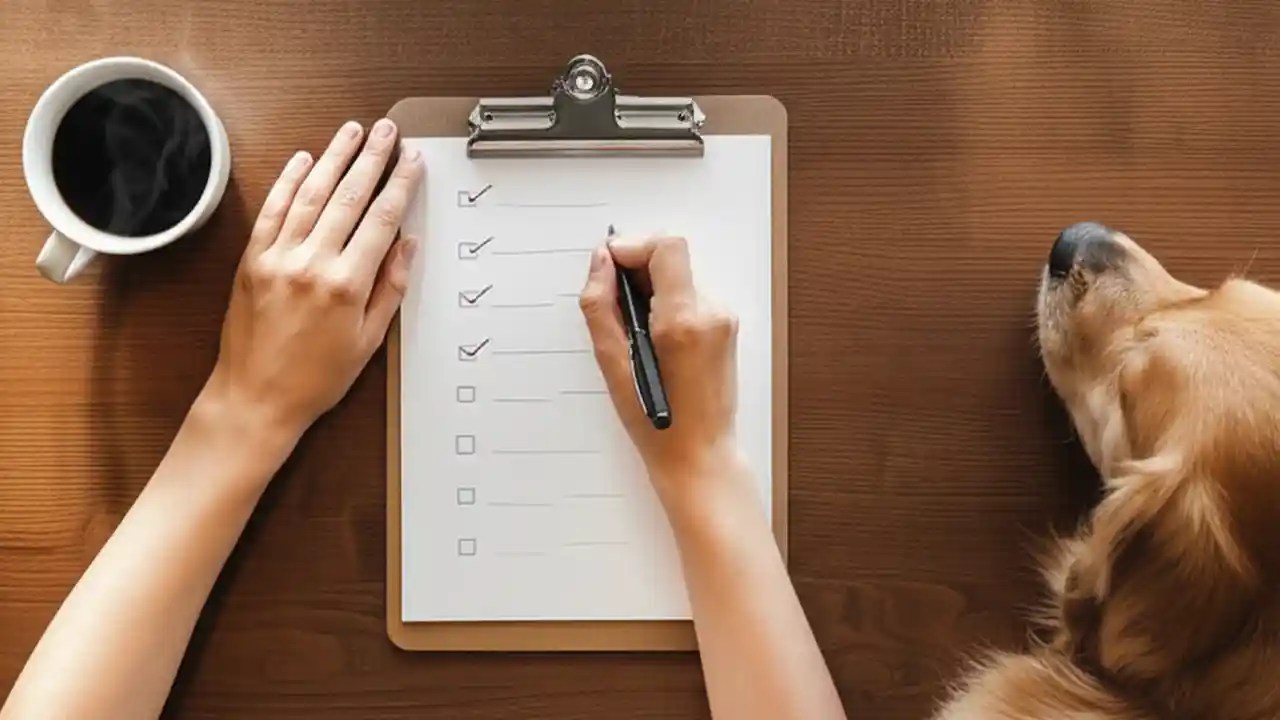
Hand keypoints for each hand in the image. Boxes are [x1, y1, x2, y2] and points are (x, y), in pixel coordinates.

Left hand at [203, 119, 423, 438]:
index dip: (399, 185)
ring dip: (333, 157)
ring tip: (352, 131)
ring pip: (311, 194)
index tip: (412, 161)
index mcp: (346, 285)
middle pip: (348, 197)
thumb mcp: (368, 340)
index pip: (380, 220)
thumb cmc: (316, 379)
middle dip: (371, 158)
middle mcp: (311, 263)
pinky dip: (288, 181)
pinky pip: (272, 210)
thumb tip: (406, 244)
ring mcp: (277, 258)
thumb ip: (389, 287)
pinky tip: (303, 160)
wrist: (255, 398)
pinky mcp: (252, 260)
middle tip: (387, 131)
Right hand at [579, 235, 741, 494]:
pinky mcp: (727, 328)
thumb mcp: (613, 365)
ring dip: (652, 292)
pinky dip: (668, 306)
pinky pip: (691, 297)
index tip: (609, 265)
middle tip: (616, 305)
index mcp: (684, 320)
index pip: (666, 248)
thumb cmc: (657, 424)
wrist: (700, 455)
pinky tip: (655, 341)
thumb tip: (600, 263)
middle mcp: (711, 313)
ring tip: (635, 333)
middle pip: (672, 260)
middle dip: (638, 271)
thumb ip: (601, 306)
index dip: (633, 248)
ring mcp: (724, 320)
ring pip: (680, 277)